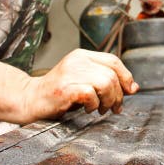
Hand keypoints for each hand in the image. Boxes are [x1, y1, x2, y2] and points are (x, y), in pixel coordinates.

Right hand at [21, 49, 138, 122]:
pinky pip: (91, 94)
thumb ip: (105, 80)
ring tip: (101, 109)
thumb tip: (133, 88)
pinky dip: (94, 105)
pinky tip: (87, 109)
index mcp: (82, 55)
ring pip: (105, 83)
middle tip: (114, 107)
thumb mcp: (84, 80)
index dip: (126, 76)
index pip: (113, 60)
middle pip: (112, 74)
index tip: (130, 91)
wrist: (30, 99)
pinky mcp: (65, 88)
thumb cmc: (59, 93)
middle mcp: (77, 60)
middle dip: (118, 94)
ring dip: (108, 101)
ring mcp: (70, 73)